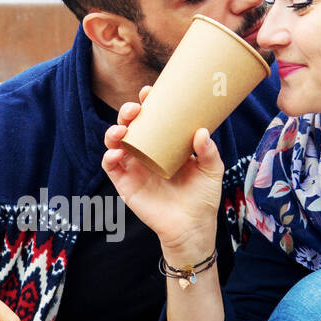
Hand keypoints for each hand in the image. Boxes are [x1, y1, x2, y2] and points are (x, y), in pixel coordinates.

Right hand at [102, 85, 223, 260]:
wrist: (192, 227)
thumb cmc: (202, 197)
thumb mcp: (211, 170)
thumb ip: (208, 151)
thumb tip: (201, 132)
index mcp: (165, 145)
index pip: (153, 119)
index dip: (148, 104)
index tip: (150, 92)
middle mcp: (146, 152)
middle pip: (130, 126)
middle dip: (127, 113)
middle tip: (135, 110)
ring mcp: (134, 167)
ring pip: (115, 142)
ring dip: (114, 131)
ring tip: (123, 130)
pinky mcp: (125, 184)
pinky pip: (110, 166)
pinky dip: (109, 156)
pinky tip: (118, 152)